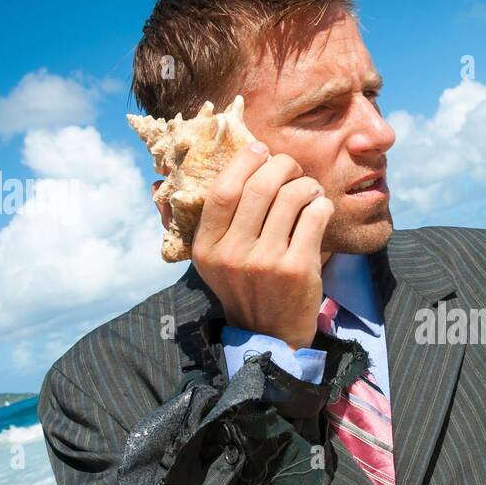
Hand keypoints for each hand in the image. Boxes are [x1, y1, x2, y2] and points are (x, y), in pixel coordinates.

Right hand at [154, 142, 333, 350]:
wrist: (270, 335)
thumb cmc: (244, 286)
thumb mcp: (212, 260)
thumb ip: (206, 221)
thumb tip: (165, 178)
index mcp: (207, 247)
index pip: (223, 190)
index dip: (245, 161)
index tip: (260, 149)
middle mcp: (233, 253)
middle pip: (261, 187)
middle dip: (282, 165)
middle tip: (291, 167)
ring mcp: (266, 261)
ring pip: (292, 197)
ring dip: (305, 184)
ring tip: (308, 190)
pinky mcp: (297, 268)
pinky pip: (314, 217)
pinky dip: (320, 204)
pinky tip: (319, 209)